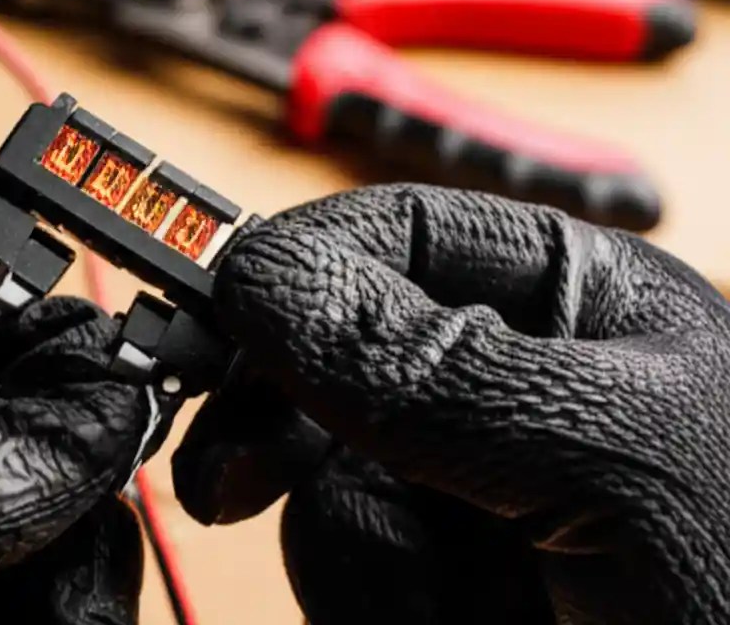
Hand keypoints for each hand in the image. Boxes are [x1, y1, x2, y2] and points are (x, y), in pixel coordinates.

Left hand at [0, 297, 149, 624]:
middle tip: (69, 522)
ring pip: (71, 532)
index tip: (95, 330)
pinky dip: (89, 621)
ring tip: (41, 622)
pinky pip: (86, 604)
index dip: (4, 328)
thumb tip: (87, 394)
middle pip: (11, 439)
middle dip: (61, 483)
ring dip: (82, 579)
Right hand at [173, 184, 729, 624]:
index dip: (295, 271)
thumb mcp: (609, 460)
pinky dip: (380, 612)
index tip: (214, 326)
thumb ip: (430, 363)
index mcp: (579, 310)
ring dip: (371, 563)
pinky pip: (347, 577)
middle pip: (331, 366)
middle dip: (290, 432)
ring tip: (474, 614)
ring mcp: (476, 499)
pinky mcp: (444, 587)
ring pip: (327, 488)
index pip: (395, 235)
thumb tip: (265, 279)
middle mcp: (515, 394)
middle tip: (228, 479)